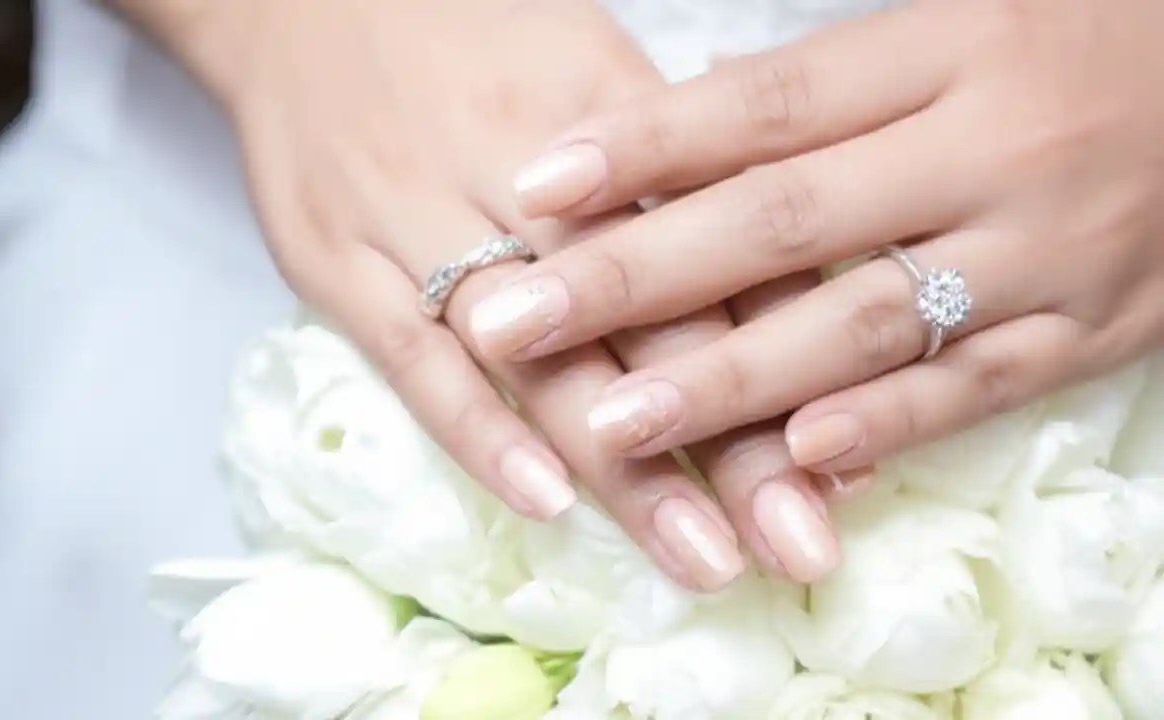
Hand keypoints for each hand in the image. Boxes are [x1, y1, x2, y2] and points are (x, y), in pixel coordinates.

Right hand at [114, 0, 845, 586]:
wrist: (303, 1)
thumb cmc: (470, 45)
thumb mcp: (590, 69)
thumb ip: (679, 171)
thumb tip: (785, 276)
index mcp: (611, 119)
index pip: (719, 254)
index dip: (791, 360)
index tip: (846, 460)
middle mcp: (527, 173)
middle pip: (650, 323)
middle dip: (733, 444)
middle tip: (801, 545)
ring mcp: (425, 217)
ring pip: (543, 359)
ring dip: (628, 466)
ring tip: (702, 559)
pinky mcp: (339, 260)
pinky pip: (415, 356)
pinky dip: (480, 429)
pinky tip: (547, 501)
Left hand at [468, 0, 1163, 476]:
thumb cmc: (1076, 39)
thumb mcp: (962, 19)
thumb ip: (829, 78)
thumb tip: (683, 123)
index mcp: (945, 51)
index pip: (767, 104)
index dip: (647, 147)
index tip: (537, 184)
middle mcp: (985, 150)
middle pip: (781, 220)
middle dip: (634, 278)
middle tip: (512, 321)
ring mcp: (1040, 251)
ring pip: (859, 322)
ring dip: (727, 383)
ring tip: (611, 425)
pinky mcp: (1091, 331)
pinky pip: (972, 387)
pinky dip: (883, 426)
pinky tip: (790, 459)